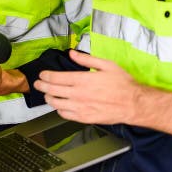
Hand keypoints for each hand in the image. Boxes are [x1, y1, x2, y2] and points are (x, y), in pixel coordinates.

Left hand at [33, 50, 171, 135]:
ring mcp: (80, 108)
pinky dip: (59, 110)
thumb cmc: (122, 83)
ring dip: (49, 98)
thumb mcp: (106, 65)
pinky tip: (60, 106)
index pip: (56, 78)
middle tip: (37, 84)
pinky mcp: (84, 118)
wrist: (134, 104)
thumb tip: (72, 53)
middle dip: (42, 86)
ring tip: (47, 94)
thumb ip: (86, 59)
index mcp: (82, 80)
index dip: (45, 76)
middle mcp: (78, 94)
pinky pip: (65, 115)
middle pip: (52, 90)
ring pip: (56, 104)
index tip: (42, 75)